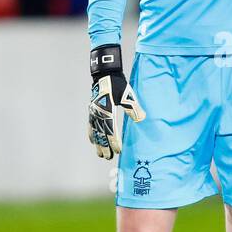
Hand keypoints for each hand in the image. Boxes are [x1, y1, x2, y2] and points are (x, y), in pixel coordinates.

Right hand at [87, 44, 145, 159]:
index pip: (111, 131)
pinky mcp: (92, 110)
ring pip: (95, 132)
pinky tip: (92, 141)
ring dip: (98, 144)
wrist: (104, 74)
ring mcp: (93, 112)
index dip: (114, 142)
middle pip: (101, 134)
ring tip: (100, 154)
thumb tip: (142, 118)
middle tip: (108, 158)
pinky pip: (90, 125)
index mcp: (107, 110)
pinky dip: (91, 134)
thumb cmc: (117, 84)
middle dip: (105, 147)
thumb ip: (134, 108)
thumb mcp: (127, 95)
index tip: (118, 151)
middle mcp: (98, 113)